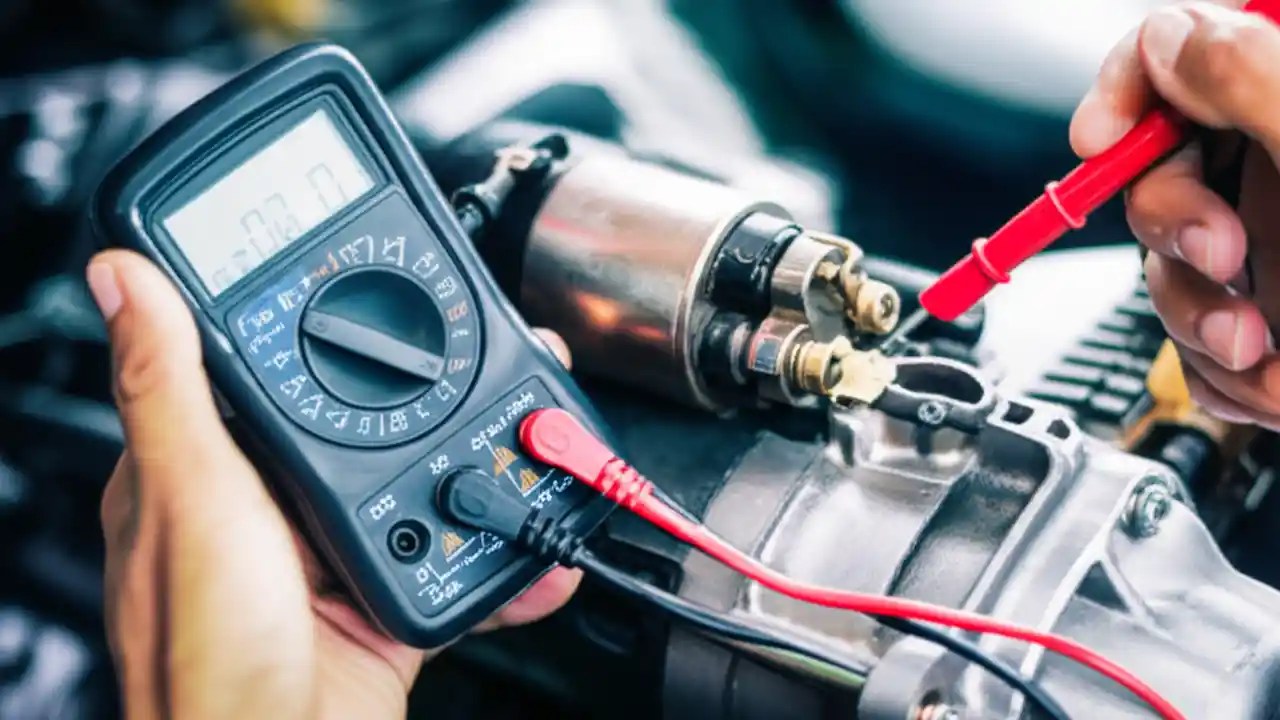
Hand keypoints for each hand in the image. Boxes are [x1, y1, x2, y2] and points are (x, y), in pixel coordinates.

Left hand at [88, 249, 579, 719]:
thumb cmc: (210, 653)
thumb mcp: (195, 496)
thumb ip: (171, 385)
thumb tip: (124, 279)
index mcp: (208, 475)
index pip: (263, 373)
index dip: (314, 330)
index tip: (368, 289)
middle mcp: (268, 513)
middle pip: (361, 426)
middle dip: (434, 397)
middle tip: (490, 364)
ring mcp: (329, 560)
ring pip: (417, 488)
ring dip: (484, 471)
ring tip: (533, 448)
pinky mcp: (380, 603)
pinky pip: (452, 558)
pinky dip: (503, 555)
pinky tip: (536, 552)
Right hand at [1071, 1, 1279, 428]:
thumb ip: (1255, 80)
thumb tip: (1171, 37)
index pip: (1197, 42)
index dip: (1135, 81)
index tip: (1103, 141)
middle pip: (1170, 165)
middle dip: (1174, 228)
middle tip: (1219, 263)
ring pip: (1178, 263)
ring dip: (1200, 319)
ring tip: (1262, 353)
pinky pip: (1208, 333)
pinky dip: (1227, 372)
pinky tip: (1275, 385)